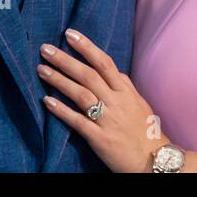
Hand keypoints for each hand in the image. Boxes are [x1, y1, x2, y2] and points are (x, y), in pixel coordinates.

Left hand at [38, 28, 168, 172]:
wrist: (154, 162)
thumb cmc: (147, 133)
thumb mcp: (140, 104)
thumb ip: (126, 86)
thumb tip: (116, 71)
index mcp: (126, 92)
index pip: (105, 63)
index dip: (87, 47)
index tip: (69, 34)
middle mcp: (117, 102)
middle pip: (89, 75)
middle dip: (66, 60)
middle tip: (45, 49)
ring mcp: (108, 120)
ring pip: (82, 95)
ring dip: (60, 81)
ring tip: (42, 70)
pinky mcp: (100, 139)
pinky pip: (78, 122)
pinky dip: (62, 111)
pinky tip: (47, 101)